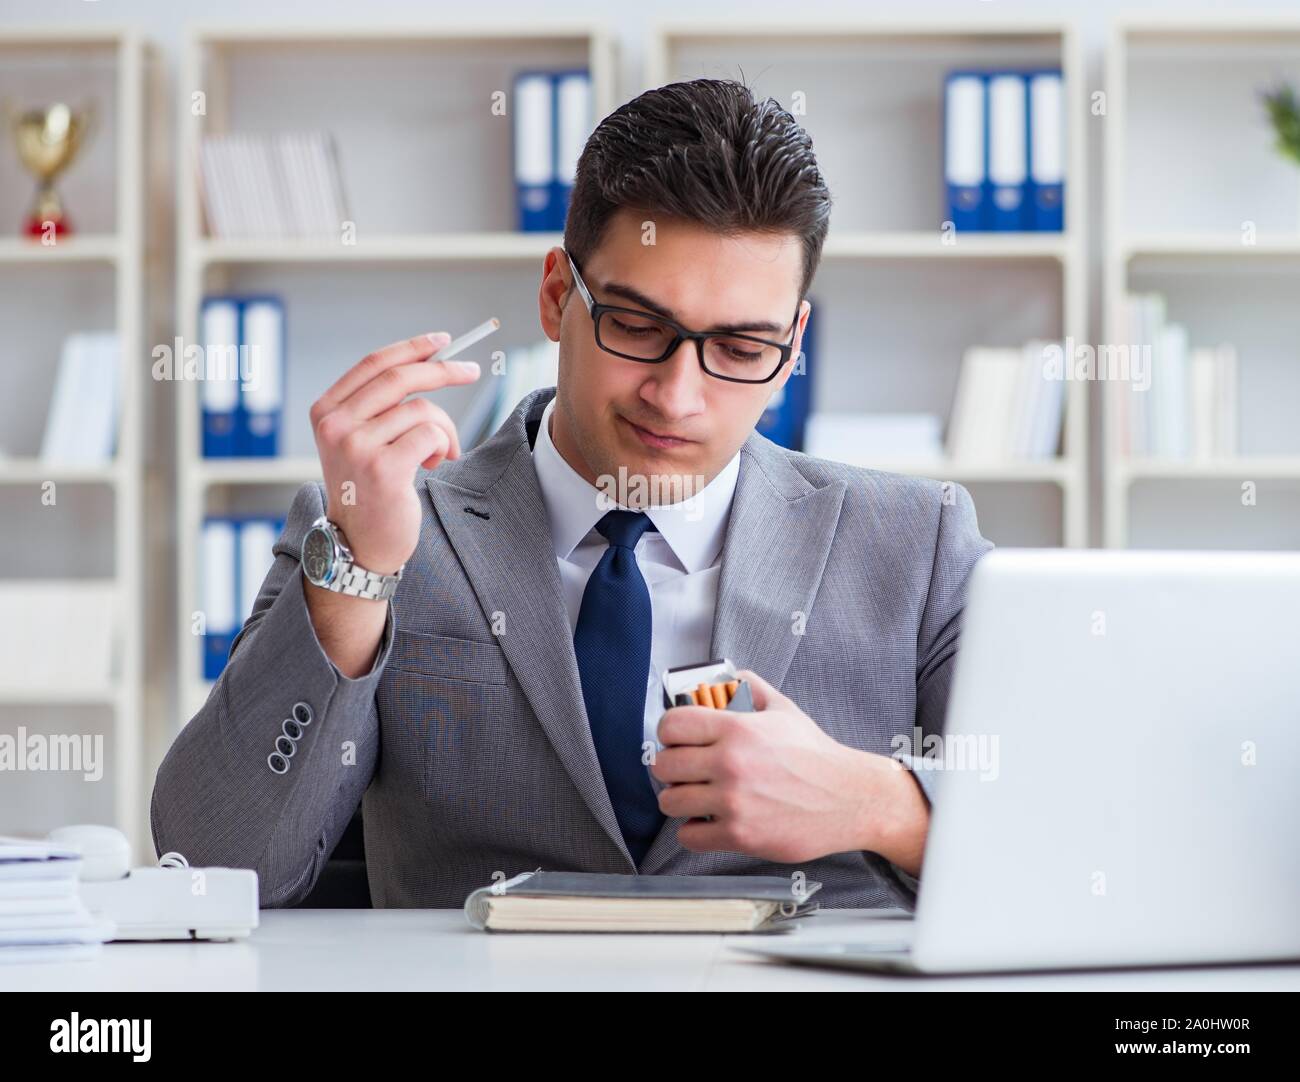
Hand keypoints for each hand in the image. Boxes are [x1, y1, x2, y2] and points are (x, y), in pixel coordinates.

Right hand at [309, 333, 480, 573]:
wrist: (360, 543)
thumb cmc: (370, 488)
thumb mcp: (362, 439)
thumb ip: (382, 405)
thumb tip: (430, 362)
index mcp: (327, 411)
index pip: (374, 364)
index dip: (413, 348)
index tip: (444, 341)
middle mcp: (335, 425)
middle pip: (401, 378)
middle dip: (443, 370)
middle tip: (472, 370)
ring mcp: (356, 446)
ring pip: (421, 410)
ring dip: (444, 428)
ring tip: (439, 452)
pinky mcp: (382, 468)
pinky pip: (430, 434)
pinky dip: (441, 445)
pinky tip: (430, 464)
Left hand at [651, 669, 928, 868]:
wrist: (849, 799)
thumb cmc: (816, 757)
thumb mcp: (784, 708)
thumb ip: (750, 687)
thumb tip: (725, 677)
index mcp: (737, 729)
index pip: (671, 725)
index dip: (668, 732)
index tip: (675, 739)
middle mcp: (731, 764)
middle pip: (664, 764)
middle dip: (671, 766)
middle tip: (685, 769)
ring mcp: (733, 802)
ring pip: (671, 801)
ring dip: (680, 799)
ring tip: (696, 795)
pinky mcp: (739, 835)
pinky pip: (689, 836)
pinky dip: (693, 830)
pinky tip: (708, 820)